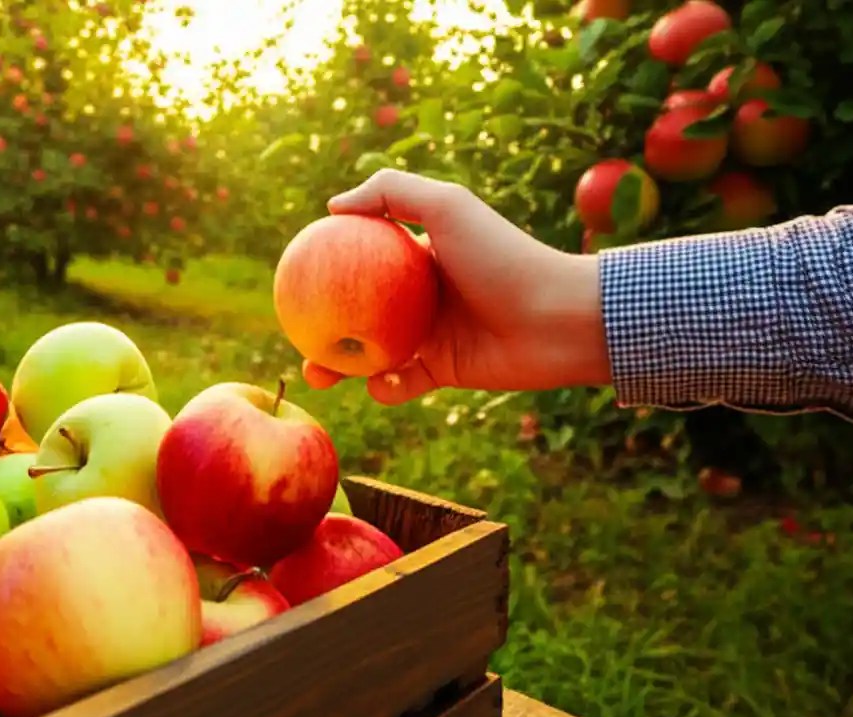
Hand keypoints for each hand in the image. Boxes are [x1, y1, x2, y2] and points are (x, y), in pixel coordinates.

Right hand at [301, 169, 610, 404]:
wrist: (559, 318)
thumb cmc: (505, 256)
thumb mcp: (449, 206)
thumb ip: (394, 192)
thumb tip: (334, 205)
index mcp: (419, 256)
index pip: (362, 258)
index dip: (326, 266)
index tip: (293, 277)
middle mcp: (421, 295)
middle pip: (356, 310)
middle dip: (321, 326)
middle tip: (297, 336)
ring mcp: (431, 334)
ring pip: (370, 352)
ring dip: (340, 366)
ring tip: (321, 372)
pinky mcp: (444, 371)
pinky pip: (401, 383)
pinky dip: (386, 387)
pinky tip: (380, 383)